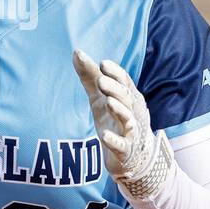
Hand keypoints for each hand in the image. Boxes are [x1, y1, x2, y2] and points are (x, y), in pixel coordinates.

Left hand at [73, 49, 174, 200]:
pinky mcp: (125, 151)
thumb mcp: (99, 98)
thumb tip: (76, 52)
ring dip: (119, 110)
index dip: (115, 73)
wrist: (130, 157)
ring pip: (127, 119)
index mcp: (128, 97)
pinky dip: (114, 141)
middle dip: (115, 89)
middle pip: (126, 98)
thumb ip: (89, 76)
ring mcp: (131, 132)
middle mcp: (133, 112)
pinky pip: (122, 145)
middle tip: (101, 81)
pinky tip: (104, 136)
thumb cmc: (113, 121)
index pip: (125, 81)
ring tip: (108, 101)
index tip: (103, 64)